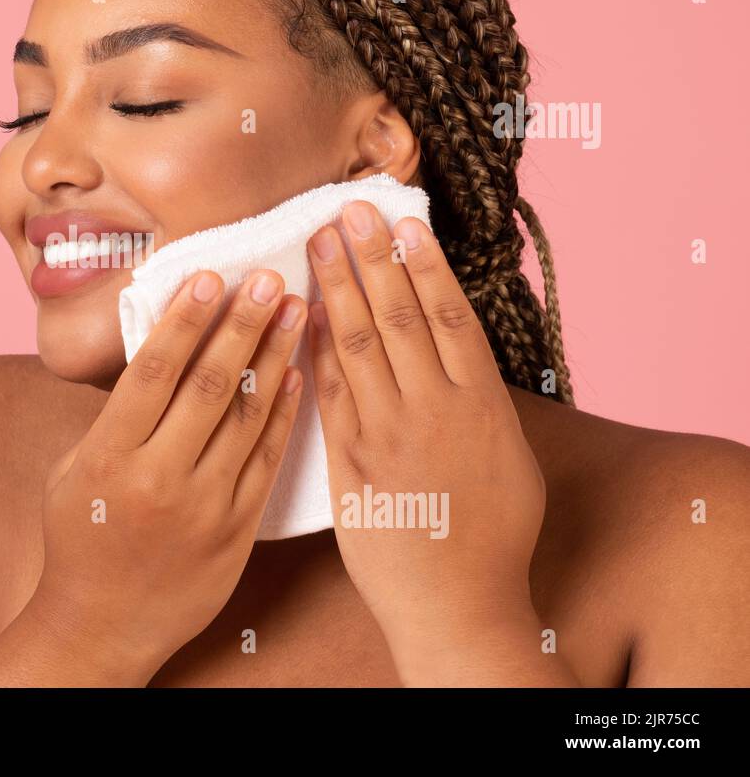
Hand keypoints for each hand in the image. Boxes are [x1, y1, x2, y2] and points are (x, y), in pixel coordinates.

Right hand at [32, 269, 306, 681]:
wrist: (100, 626)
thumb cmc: (80, 538)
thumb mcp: (74, 470)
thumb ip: (113, 418)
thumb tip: (156, 352)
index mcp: (110, 457)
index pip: (155, 372)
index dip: (185, 320)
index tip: (210, 276)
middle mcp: (158, 479)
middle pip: (209, 386)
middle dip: (242, 325)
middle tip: (270, 277)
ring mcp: (202, 508)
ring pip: (246, 417)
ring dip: (273, 358)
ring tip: (294, 310)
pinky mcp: (235, 532)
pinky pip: (265, 462)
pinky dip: (282, 415)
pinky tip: (296, 375)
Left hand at [306, 201, 550, 682]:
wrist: (456, 604)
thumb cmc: (491, 536)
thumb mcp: (508, 459)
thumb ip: (481, 402)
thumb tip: (460, 355)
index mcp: (482, 404)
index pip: (450, 316)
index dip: (424, 265)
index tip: (405, 222)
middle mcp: (434, 410)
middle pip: (400, 317)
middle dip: (372, 258)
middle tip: (348, 207)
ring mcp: (388, 434)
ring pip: (359, 345)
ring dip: (338, 288)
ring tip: (322, 240)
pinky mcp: (349, 461)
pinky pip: (329, 392)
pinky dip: (314, 348)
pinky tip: (301, 312)